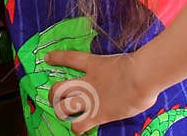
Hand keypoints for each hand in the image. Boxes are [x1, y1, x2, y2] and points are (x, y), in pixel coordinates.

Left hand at [44, 49, 159, 133]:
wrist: (139, 78)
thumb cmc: (138, 67)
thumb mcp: (124, 63)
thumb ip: (119, 69)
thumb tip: (128, 73)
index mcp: (93, 65)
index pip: (69, 58)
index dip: (57, 58)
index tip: (48, 58)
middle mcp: (85, 83)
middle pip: (57, 89)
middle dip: (53, 95)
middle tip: (56, 98)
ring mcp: (88, 100)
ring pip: (62, 109)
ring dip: (61, 112)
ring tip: (65, 114)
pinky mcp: (95, 115)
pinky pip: (78, 125)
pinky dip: (76, 128)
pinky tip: (79, 129)